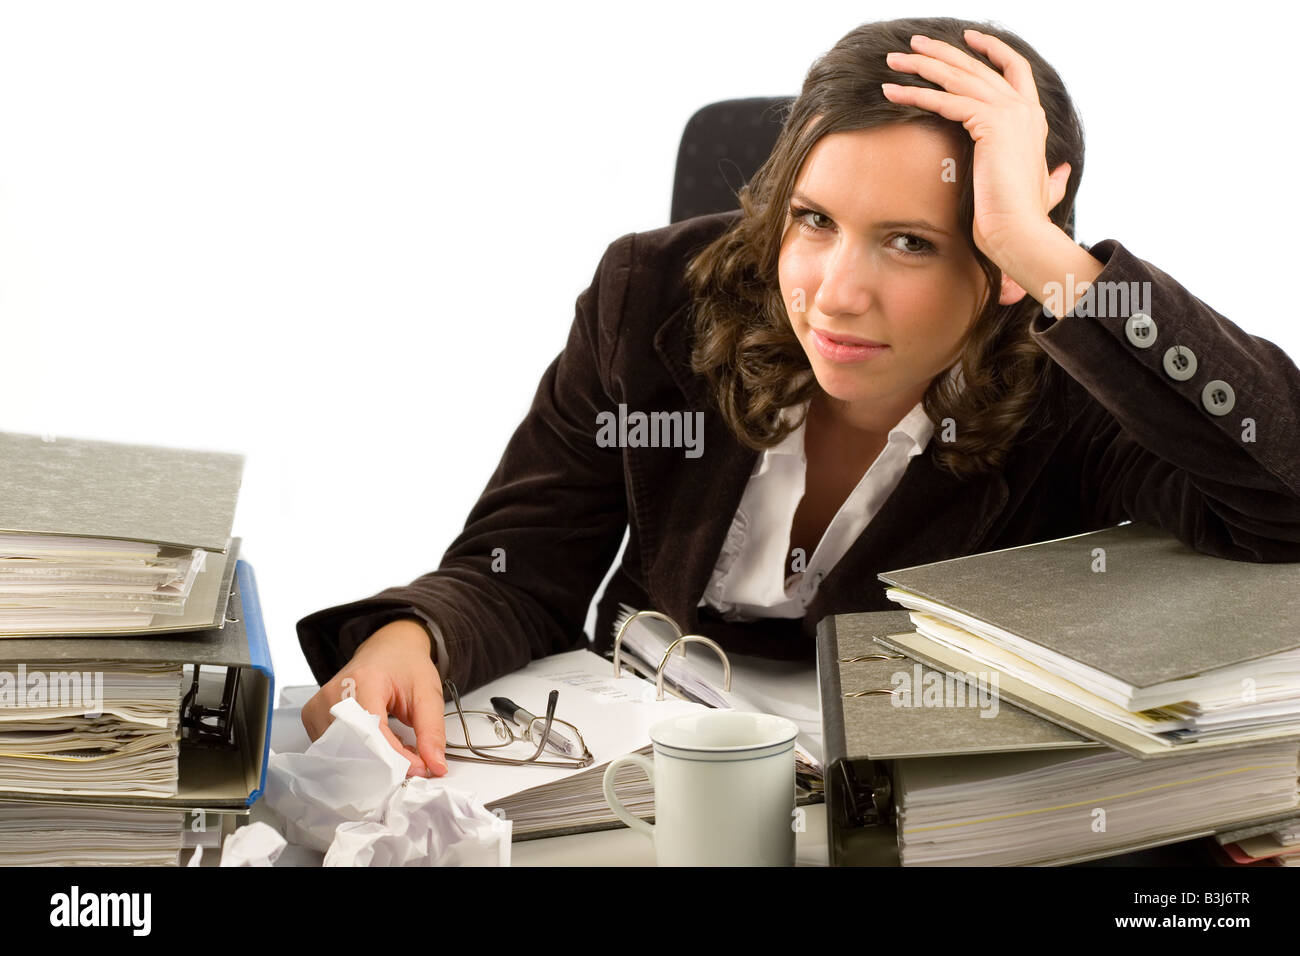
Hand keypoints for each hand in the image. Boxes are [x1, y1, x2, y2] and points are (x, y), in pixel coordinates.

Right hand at [301, 618, 448, 777]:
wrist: (388, 649)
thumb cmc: (405, 667)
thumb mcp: (428, 694)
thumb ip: (432, 731)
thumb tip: (436, 765)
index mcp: (364, 680)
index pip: (373, 731)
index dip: (396, 757)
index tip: (419, 768)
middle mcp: (334, 693)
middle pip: (351, 746)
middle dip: (384, 763)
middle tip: (410, 763)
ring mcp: (319, 705)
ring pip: (339, 753)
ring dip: (370, 762)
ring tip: (394, 749)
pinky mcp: (312, 716)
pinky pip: (330, 750)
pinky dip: (355, 756)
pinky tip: (375, 746)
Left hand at [880, 28, 1070, 264]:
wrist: (1019, 231)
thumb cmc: (1025, 218)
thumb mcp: (1046, 189)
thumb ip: (1053, 178)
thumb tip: (1062, 172)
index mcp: (1032, 118)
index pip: (1013, 68)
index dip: (991, 49)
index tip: (966, 38)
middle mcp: (1023, 108)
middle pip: (976, 66)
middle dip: (942, 51)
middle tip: (913, 43)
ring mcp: (1009, 113)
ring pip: (958, 77)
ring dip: (922, 66)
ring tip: (893, 60)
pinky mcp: (990, 125)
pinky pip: (946, 101)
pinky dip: (916, 95)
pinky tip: (892, 92)